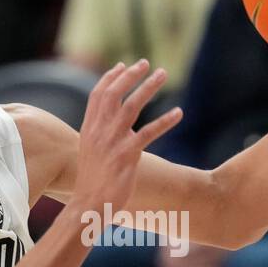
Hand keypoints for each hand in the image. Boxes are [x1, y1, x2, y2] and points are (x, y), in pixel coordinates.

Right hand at [72, 59, 182, 212]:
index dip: (110, 78)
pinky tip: (178, 113)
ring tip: (162, 74)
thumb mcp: (89, 152)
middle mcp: (99, 130)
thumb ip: (98, 135)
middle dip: (130, 75)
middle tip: (146, 63)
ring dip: (148, 87)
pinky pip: (149, 132)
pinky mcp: (128, 155)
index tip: (122, 65)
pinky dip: (165, 121)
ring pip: (132, 106)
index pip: (98, 95)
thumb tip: (108, 125)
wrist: (89, 203)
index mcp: (89, 128)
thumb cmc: (91, 181)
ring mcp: (113, 142)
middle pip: (115, 93)